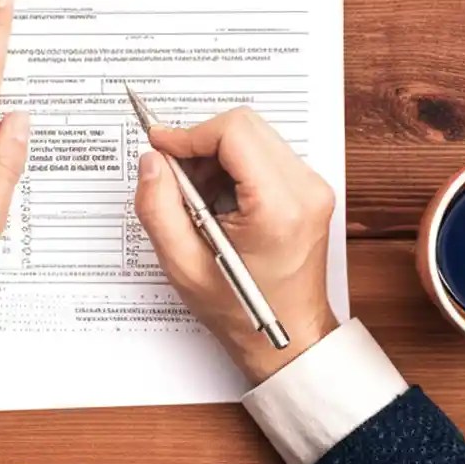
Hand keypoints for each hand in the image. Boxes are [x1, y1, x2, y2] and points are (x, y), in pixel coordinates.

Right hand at [134, 107, 338, 382]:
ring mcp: (312, 187)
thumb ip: (158, 208)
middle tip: (174, 177)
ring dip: (216, 155)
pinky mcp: (309, 190)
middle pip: (245, 127)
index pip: (234, 132)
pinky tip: (217, 201)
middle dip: (201, 143)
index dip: (189, 134)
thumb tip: (151, 160)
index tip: (159, 147)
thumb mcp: (183, 265)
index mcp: (279, 208)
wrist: (289, 336)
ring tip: (196, 197)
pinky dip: (232, 165)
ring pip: (254, 136)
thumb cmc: (241, 310)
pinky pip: (264, 154)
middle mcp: (305, 189)